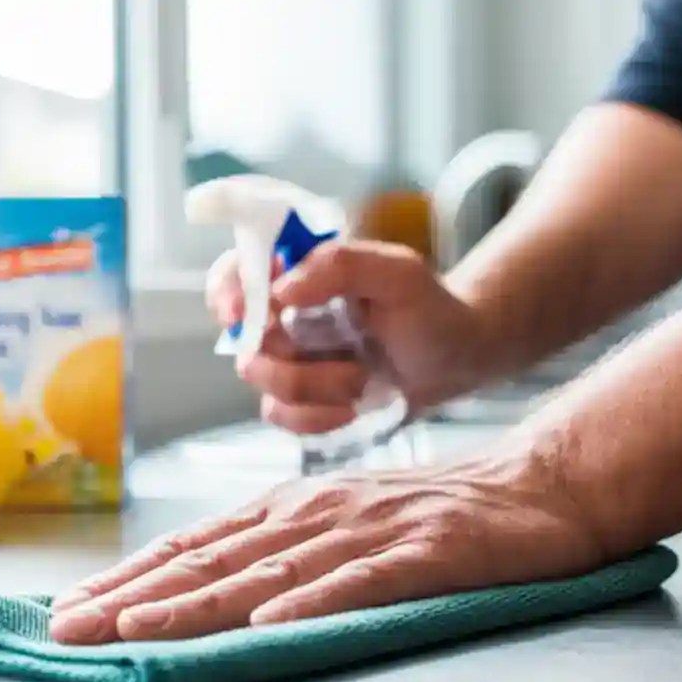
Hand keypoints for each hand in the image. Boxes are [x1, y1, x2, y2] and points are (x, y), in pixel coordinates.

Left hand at [49, 442, 606, 642]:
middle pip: (211, 560)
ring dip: (196, 602)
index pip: (193, 546)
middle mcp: (314, 513)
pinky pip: (360, 583)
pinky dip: (313, 601)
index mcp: (290, 507)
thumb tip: (207, 588)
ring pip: (267, 572)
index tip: (71, 608)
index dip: (128, 577)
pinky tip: (270, 623)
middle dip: (132, 595)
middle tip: (69, 627)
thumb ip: (280, 550)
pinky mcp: (421, 554)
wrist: (533, 487)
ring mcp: (365, 532)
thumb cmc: (430, 511)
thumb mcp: (341, 521)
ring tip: (136, 628)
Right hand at [207, 239, 495, 434]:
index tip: (239, 314)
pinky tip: (354, 407)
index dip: (226, 291)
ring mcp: (287, 360)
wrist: (455, 359)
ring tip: (363, 380)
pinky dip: (319, 417)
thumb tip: (281, 287)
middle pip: (243, 339)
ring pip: (264, 381)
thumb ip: (342, 265)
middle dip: (292, 358)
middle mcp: (281, 315)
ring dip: (318, 386)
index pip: (235, 272)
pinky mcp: (299, 401)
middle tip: (348, 357)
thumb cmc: (429, 307)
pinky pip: (281, 415)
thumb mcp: (399, 273)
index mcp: (297, 273)